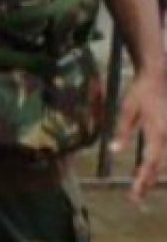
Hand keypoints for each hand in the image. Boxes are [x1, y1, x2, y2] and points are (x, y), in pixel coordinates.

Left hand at [112, 72, 166, 201]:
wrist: (157, 77)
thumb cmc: (139, 93)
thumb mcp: (126, 110)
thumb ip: (122, 131)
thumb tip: (114, 151)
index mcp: (156, 133)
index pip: (149, 163)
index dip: (142, 180)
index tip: (134, 193)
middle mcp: (166, 137)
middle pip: (157, 166)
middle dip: (146, 183)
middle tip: (135, 199)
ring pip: (162, 162)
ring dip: (151, 176)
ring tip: (141, 189)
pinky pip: (164, 153)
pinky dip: (157, 165)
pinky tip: (149, 172)